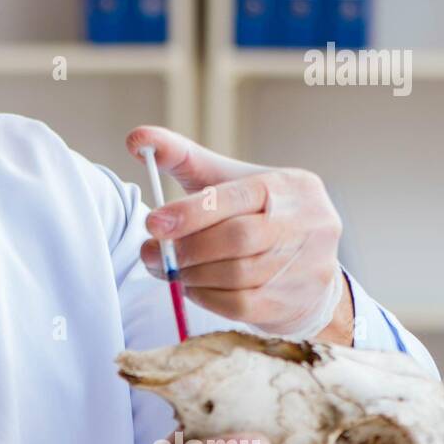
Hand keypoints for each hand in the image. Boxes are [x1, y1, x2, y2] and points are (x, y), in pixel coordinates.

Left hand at [125, 125, 351, 342]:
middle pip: (237, 238)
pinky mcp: (296, 301)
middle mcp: (309, 222)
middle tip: (152, 254)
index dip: (189, 212)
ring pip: (236, 276)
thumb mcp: (225, 181)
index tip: (152, 224)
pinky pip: (240, 305)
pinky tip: (193, 287)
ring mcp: (308, 264)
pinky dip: (207, 297)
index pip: (236, 196)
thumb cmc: (254, 217)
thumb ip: (182, 157)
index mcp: (290, 185)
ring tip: (172, 270)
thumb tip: (135, 138)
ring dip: (192, 274)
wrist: (305, 269)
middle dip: (187, 248)